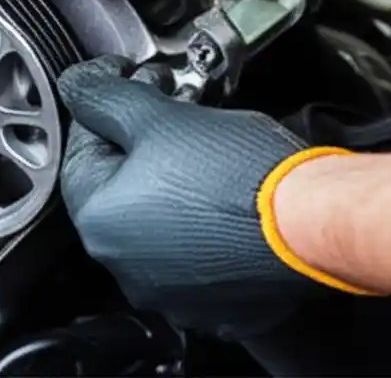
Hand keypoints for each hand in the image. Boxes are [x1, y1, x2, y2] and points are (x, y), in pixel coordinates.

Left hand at [57, 56, 362, 338]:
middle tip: (178, 111)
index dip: (109, 108)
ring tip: (208, 153)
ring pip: (159, 221)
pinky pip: (199, 254)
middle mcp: (125, 268)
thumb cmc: (240, 174)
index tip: (136, 85)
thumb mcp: (158, 115)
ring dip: (174, 183)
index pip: (81, 149)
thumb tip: (78, 85)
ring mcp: (171, 293)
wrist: (313, 222)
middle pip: (121, 187)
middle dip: (144, 142)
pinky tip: (229, 196)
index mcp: (100, 222)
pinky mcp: (217, 306)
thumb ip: (104, 96)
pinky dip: (207, 223)